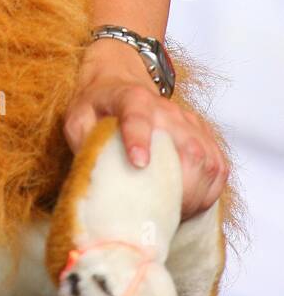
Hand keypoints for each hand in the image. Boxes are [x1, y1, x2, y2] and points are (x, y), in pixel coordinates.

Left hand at [63, 39, 228, 220]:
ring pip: (208, 162)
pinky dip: (208, 192)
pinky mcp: (204, 136)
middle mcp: (167, 109)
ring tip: (171, 213)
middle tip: (157, 213)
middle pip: (187, 149)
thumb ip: (82, 142)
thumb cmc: (98, 105)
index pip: (138, 115)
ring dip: (194, 196)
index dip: (139, 138)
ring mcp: (190, 122)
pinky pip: (218, 168)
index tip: (139, 163)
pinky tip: (189, 203)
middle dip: (178, 188)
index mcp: (131, 99)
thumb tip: (95, 178)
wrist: (122, 82)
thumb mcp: (77, 117)